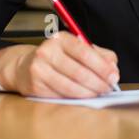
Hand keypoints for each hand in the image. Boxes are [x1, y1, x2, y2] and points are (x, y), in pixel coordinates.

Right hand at [0, 33, 119, 98]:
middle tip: (108, 89)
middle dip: (98, 83)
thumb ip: (98, 55)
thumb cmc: (57, 58)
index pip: (85, 53)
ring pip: (70, 87)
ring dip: (89, 93)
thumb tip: (113, 69)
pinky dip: (76, 99)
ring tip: (98, 94)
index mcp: (61, 39)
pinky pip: (61, 96)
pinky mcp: (35, 87)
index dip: (102, 67)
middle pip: (79, 72)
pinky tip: (83, 98)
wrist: (25, 67)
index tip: (113, 77)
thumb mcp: (76, 49)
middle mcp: (47, 52)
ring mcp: (39, 69)